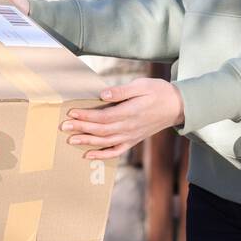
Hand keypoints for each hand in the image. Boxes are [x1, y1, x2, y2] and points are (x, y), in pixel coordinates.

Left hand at [62, 78, 185, 160]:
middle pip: (101, 130)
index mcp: (130, 112)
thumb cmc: (158, 92)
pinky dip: (101, 155)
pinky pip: (115, 151)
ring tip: (70, 140)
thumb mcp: (142, 85)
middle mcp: (129, 127)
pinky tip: (88, 155)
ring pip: (105, 142)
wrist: (176, 107)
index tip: (72, 112)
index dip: (86, 116)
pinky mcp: (133, 140)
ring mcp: (131, 136)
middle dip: (81, 128)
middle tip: (63, 126)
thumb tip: (102, 95)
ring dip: (87, 141)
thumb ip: (121, 91)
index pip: (103, 116)